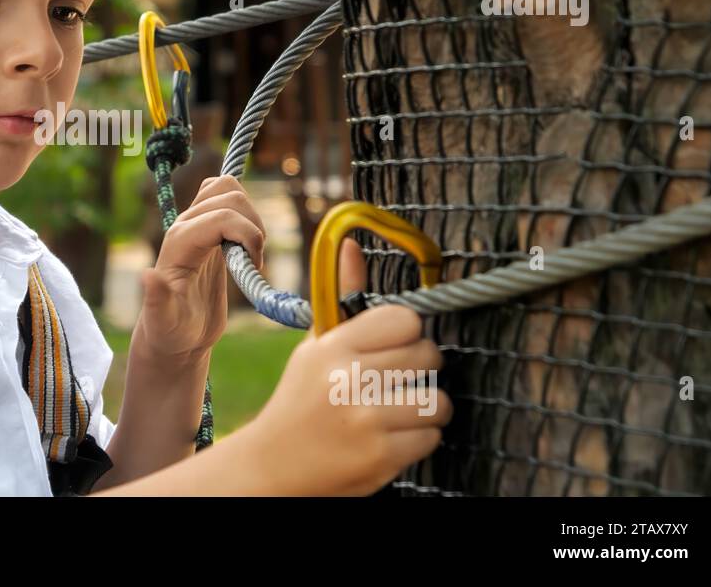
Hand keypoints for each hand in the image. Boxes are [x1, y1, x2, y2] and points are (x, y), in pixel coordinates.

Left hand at [135, 175, 265, 364]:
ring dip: (251, 216)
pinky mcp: (210, 228)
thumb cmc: (170, 332)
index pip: (221, 216)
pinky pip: (228, 197)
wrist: (174, 334)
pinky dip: (245, 213)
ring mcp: (197, 224)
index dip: (247, 234)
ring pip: (228, 188)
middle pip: (228, 194)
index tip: (255, 266)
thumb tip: (147, 276)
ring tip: (251, 251)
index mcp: (178, 243)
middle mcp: (185, 226)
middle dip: (251, 224)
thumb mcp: (164, 322)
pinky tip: (247, 244)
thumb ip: (156, 301)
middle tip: (253, 261)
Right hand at [242, 239, 451, 494]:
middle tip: (394, 383)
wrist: (273, 466)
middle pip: (428, 356)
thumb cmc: (301, 399)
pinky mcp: (379, 456)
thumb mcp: (315, 347)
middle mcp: (346, 378)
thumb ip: (342, 297)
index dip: (408, 334)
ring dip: (427, 409)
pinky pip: (432, 436)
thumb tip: (352, 244)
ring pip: (438, 399)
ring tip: (398, 412)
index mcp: (332, 347)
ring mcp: (364, 418)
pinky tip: (391, 438)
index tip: (395, 349)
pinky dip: (419, 440)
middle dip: (420, 371)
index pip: (405, 319)